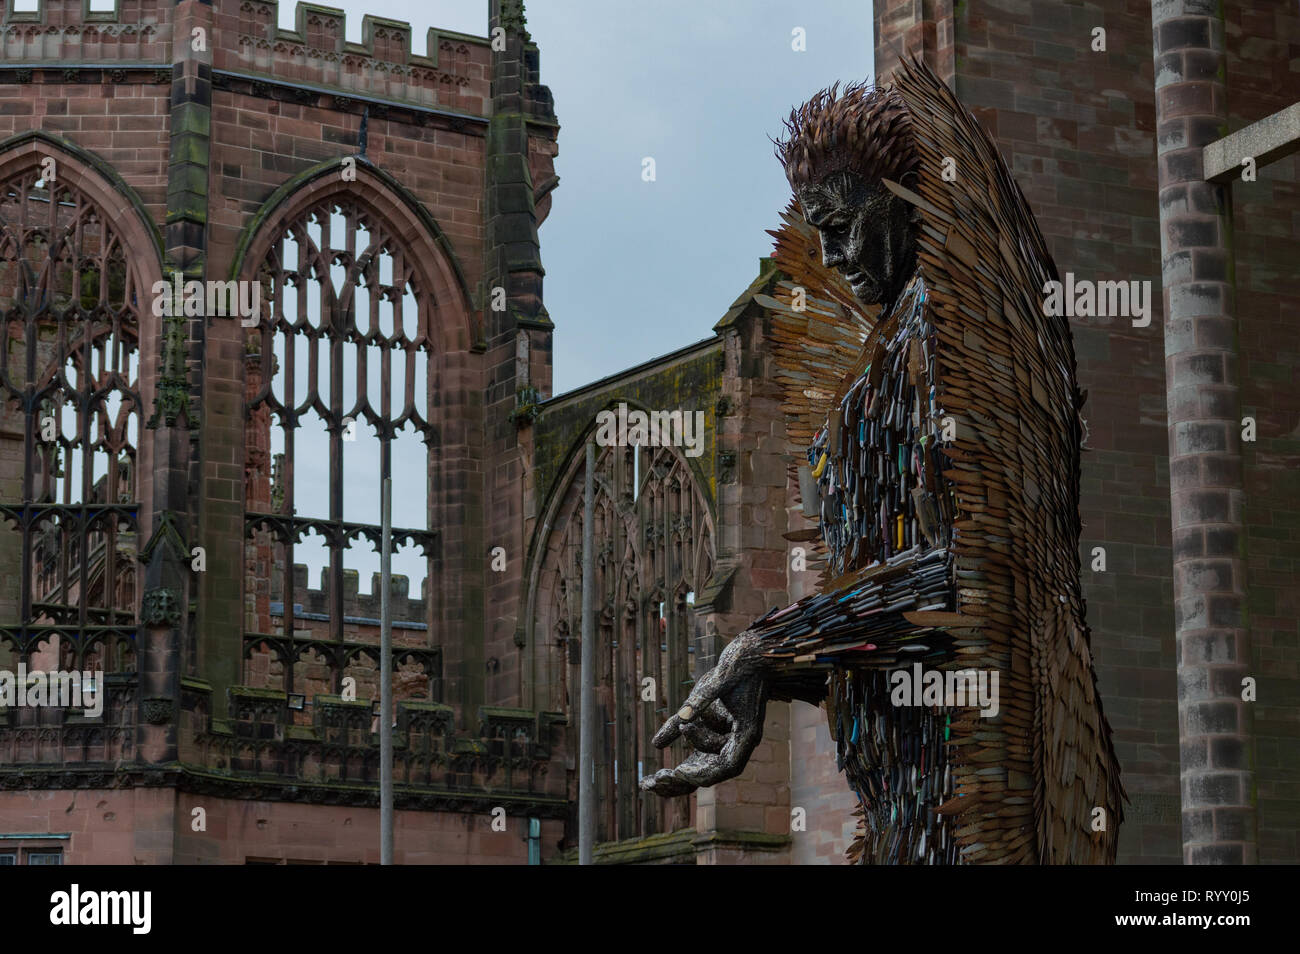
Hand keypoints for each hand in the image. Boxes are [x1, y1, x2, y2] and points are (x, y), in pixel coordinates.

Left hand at [639, 631, 772, 796]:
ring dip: (680, 768)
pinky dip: (681, 746)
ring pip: (705, 759)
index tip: (676, 773)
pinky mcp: (721, 724)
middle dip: (685, 779)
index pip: (727, 766)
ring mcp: (731, 733)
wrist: (757, 648)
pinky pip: (700, 743)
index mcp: (747, 732)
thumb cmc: (741, 662)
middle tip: (653, 784)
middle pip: (714, 770)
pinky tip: (659, 745)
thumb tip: (661, 738)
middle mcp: (740, 738)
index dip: (702, 774)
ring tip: (651, 778)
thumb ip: (692, 707)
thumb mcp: (713, 683)